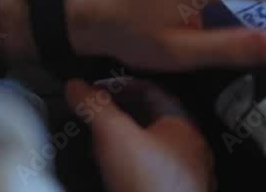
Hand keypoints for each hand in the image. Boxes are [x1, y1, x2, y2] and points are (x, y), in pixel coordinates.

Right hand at [66, 80, 212, 191]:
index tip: (96, 90)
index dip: (122, 86)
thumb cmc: (146, 181)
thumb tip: (76, 85)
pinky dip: (129, 169)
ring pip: (152, 150)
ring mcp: (183, 178)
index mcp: (184, 126)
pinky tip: (111, 177)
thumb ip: (96, 107)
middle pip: (153, 120)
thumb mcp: (115, 135)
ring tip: (97, 145)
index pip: (153, 91)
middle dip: (122, 115)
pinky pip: (150, 176)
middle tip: (94, 116)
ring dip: (125, 144)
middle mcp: (190, 150)